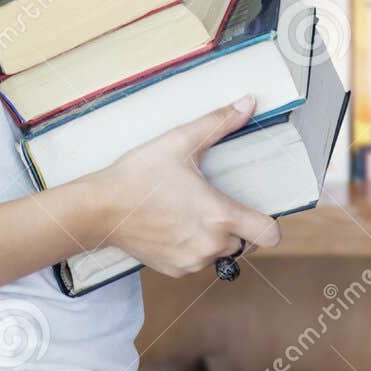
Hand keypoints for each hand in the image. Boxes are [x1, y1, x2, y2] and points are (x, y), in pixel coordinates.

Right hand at [71, 96, 282, 277]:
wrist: (100, 208)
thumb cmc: (139, 173)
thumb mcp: (180, 141)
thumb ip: (219, 123)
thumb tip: (249, 101)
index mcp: (220, 215)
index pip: (270, 234)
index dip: (267, 222)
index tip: (253, 210)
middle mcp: (211, 244)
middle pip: (246, 243)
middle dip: (235, 227)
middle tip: (210, 205)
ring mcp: (193, 260)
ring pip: (221, 253)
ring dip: (213, 238)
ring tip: (187, 214)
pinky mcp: (176, 269)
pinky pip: (198, 261)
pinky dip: (192, 247)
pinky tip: (172, 227)